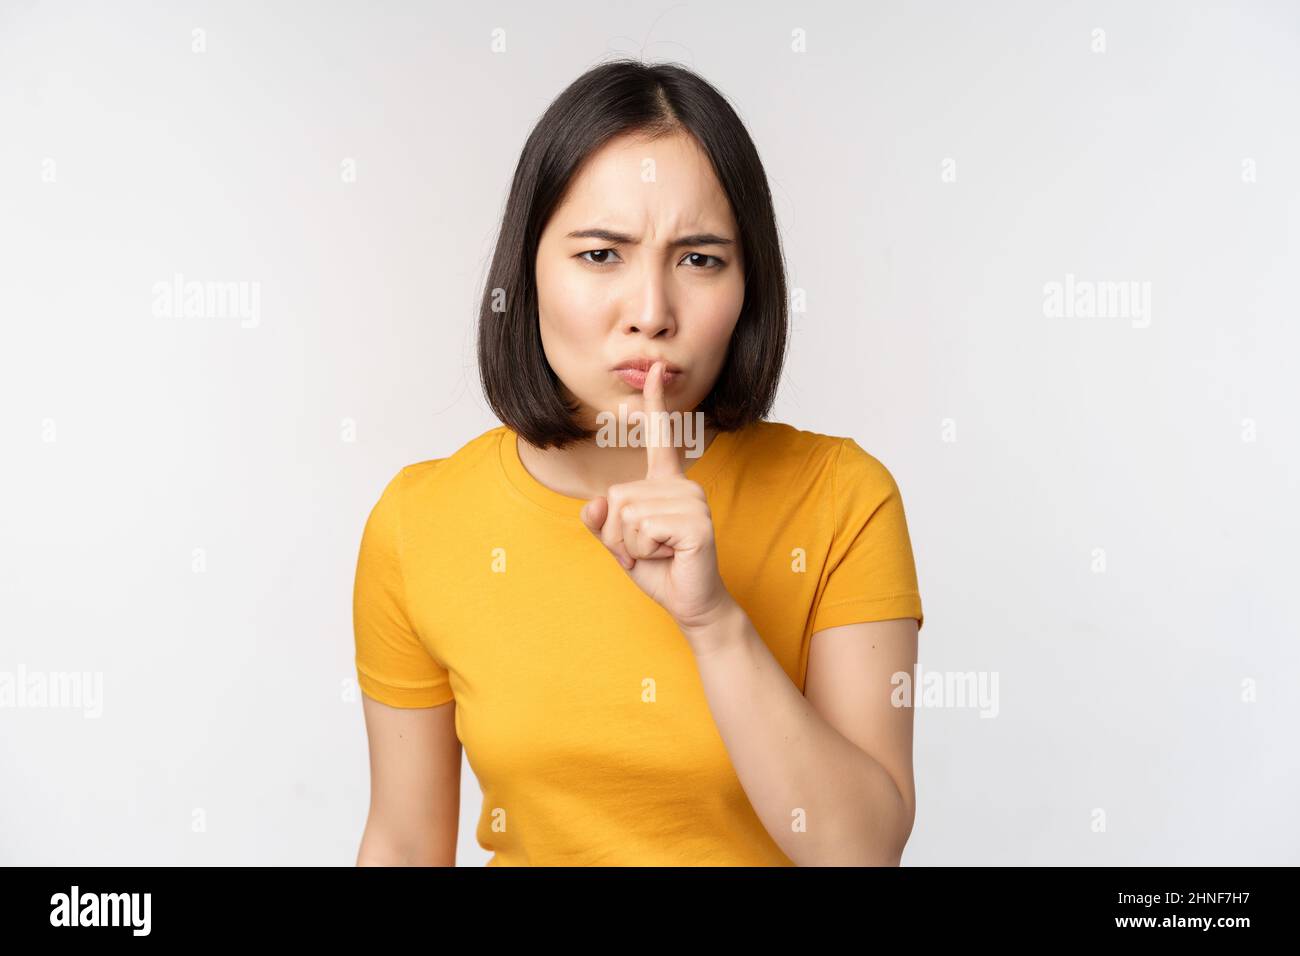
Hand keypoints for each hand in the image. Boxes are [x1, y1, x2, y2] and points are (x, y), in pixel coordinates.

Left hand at [579, 361, 736, 635]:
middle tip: (646, 551)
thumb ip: (602, 523)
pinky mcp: (696, 523)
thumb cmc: (659, 570)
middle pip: (618, 496)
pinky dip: (644, 552)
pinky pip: (643, 530)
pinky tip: (670, 556)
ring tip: (659, 554)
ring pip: (628, 515)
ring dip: (632, 545)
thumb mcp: (620, 544)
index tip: (655, 369)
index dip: (654, 403)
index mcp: (667, 483)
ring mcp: (693, 502)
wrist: (691, 604)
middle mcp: (683, 485)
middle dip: (619, 534)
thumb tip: (594, 503)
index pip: (661, 438)